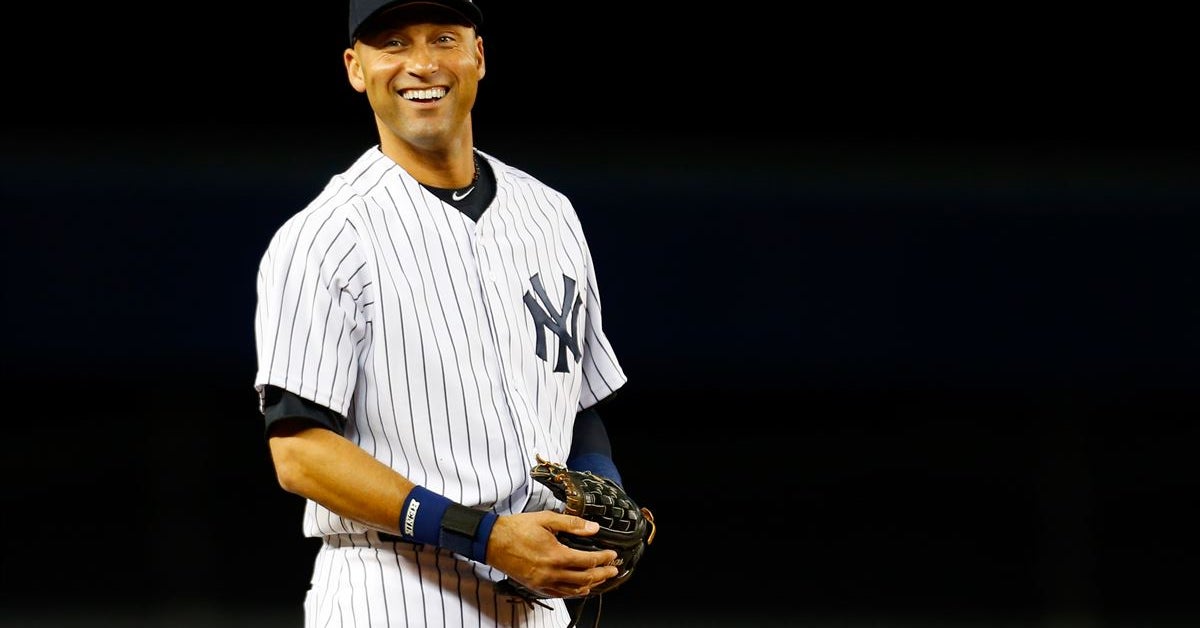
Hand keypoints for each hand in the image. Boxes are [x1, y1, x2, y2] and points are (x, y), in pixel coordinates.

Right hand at [486, 511, 619, 598]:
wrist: (493, 542)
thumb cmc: (517, 528)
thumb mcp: (546, 519)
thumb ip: (572, 524)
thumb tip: (594, 528)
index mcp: (556, 555)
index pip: (589, 561)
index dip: (604, 558)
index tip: (613, 555)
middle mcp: (552, 573)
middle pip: (586, 578)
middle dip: (603, 574)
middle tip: (614, 570)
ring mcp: (544, 582)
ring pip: (574, 589)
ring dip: (592, 585)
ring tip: (601, 578)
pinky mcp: (536, 586)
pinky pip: (560, 594)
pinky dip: (574, 592)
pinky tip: (581, 588)